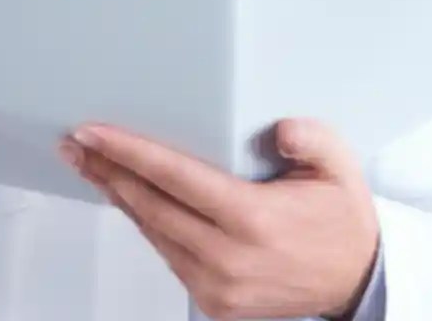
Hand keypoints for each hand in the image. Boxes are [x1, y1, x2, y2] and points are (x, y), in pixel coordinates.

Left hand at [61, 119, 377, 320]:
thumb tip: (282, 130)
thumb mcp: (340, 167)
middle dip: (107, 171)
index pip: (174, 177)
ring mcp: (217, 286)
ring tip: (93, 166)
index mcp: (254, 220)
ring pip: (153, 232)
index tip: (94, 134)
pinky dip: (146, 224)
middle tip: (76, 144)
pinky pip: (167, 255)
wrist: (355, 279)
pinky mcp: (213, 303)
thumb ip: (312, 138)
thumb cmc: (340, 220)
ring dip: (119, 197)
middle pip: (149, 206)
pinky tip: (130, 199)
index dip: (128, 153)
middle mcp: (229, 257)